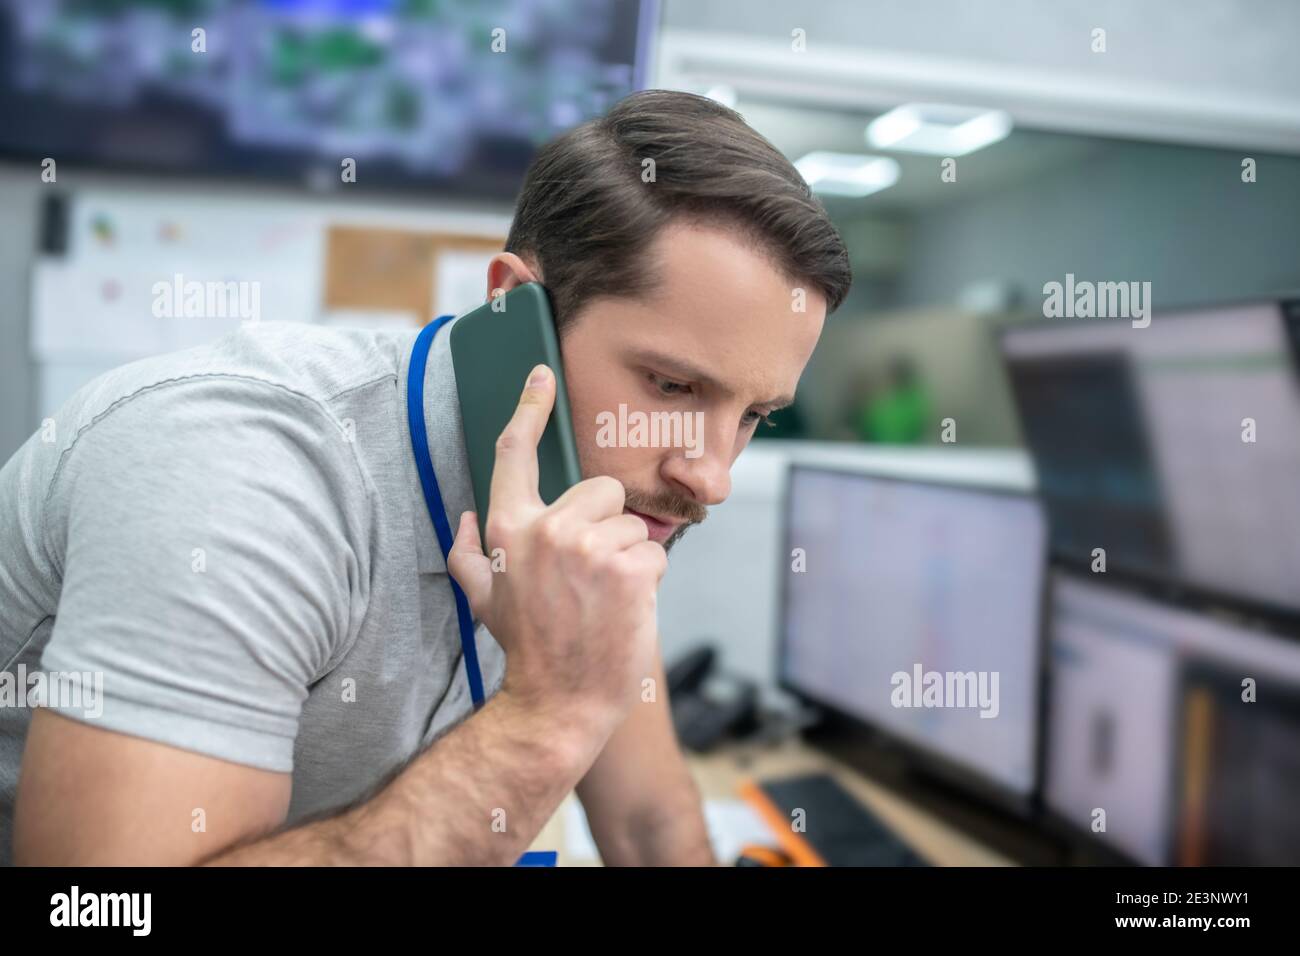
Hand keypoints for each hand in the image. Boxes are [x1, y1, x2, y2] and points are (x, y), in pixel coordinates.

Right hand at [447, 364, 666, 740]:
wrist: (560, 702)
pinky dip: (648, 579)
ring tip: (605, 596)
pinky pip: (654, 550)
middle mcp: (546, 530)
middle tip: (589, 576)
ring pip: (632, 522)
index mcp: (507, 529)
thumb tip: (465, 515)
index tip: (543, 373)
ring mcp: (589, 547)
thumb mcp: (484, 600)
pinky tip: (624, 608)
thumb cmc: (527, 648)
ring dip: (628, 556)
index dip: (529, 407)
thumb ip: (468, 553)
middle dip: (605, 526)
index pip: (514, 454)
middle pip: (601, 489)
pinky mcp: (630, 568)